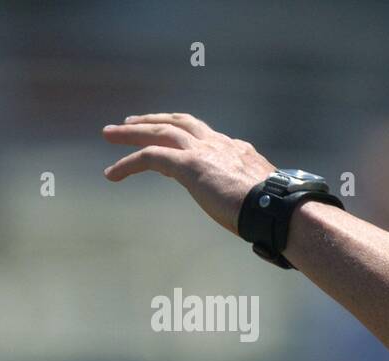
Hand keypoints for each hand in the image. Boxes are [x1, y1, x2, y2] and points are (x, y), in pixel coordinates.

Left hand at [102, 113, 276, 234]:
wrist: (277, 209)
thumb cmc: (278, 212)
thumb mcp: (264, 198)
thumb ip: (254, 196)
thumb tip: (258, 212)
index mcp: (239, 152)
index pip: (206, 137)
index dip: (186, 137)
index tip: (171, 144)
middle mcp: (220, 144)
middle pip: (180, 123)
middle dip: (156, 120)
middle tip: (133, 122)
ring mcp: (203, 151)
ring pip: (160, 131)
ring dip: (132, 132)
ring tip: (110, 134)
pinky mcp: (188, 164)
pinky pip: (149, 157)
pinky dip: (128, 163)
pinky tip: (112, 174)